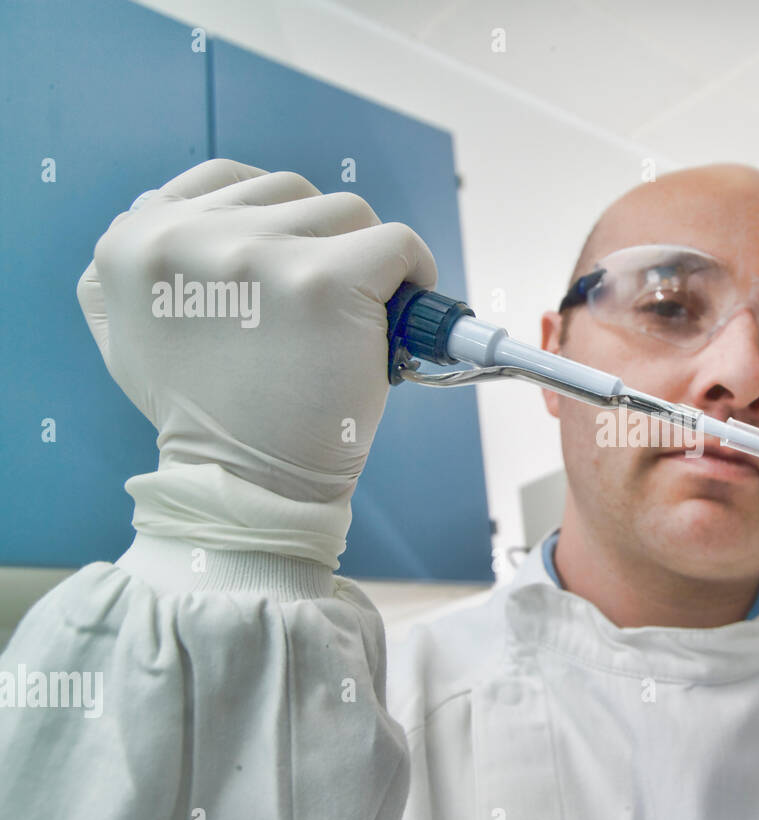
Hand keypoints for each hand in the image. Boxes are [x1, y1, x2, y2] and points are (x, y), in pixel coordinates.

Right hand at [77, 158, 437, 503]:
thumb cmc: (208, 415)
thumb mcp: (131, 330)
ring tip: (358, 318)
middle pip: (292, 192)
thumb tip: (182, 209)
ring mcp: (257, 255)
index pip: (225, 180)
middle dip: (323, 242)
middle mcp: (186, 236)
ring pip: (347, 212)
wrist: (249, 486)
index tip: (294, 262)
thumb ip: (149, 262)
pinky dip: (413, 271)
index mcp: (133, 241)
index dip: (275, 220)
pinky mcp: (324, 282)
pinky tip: (403, 313)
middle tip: (329, 307)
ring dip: (366, 260)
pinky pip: (397, 243)